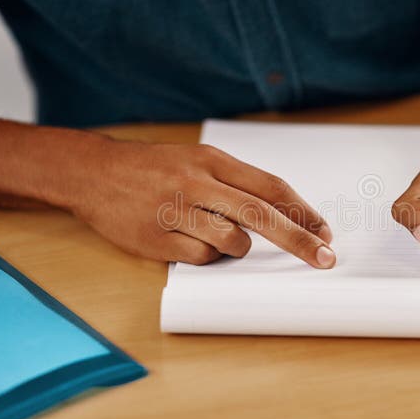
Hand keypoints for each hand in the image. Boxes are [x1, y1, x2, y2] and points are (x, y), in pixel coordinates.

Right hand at [68, 138, 334, 266]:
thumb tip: (284, 212)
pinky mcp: (158, 239)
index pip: (271, 186)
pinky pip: (202, 257)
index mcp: (213, 161)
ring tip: (216, 233)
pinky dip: (205, 255)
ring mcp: (177, 211)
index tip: (324, 230)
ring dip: (238, 247)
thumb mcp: (197, 162)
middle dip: (300, 240)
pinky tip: (187, 239)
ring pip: (232, 242)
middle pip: (262, 216)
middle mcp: (197, 183)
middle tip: (325, 257)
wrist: (94, 173)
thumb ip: (236, 183)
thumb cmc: (154, 169)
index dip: (303, 210)